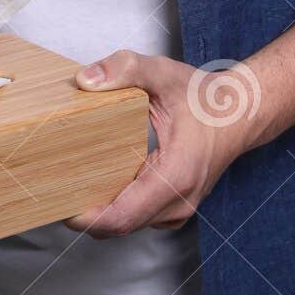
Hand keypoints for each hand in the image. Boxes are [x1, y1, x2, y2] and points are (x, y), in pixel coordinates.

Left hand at [64, 50, 266, 236]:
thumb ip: (124, 69)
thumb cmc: (205, 97)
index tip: (57, 201)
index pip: (121, 217)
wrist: (242, 112)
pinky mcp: (175, 207)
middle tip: (52, 186)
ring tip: (71, 181)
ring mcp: (178, 209)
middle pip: (119, 225)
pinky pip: (138, 215)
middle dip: (84, 212)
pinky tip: (100, 179)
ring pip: (128, 223)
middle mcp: (178, 202)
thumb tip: (85, 80)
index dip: (85, 218)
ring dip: (100, 210)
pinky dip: (116, 204)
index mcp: (175, 176)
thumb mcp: (163, 73)